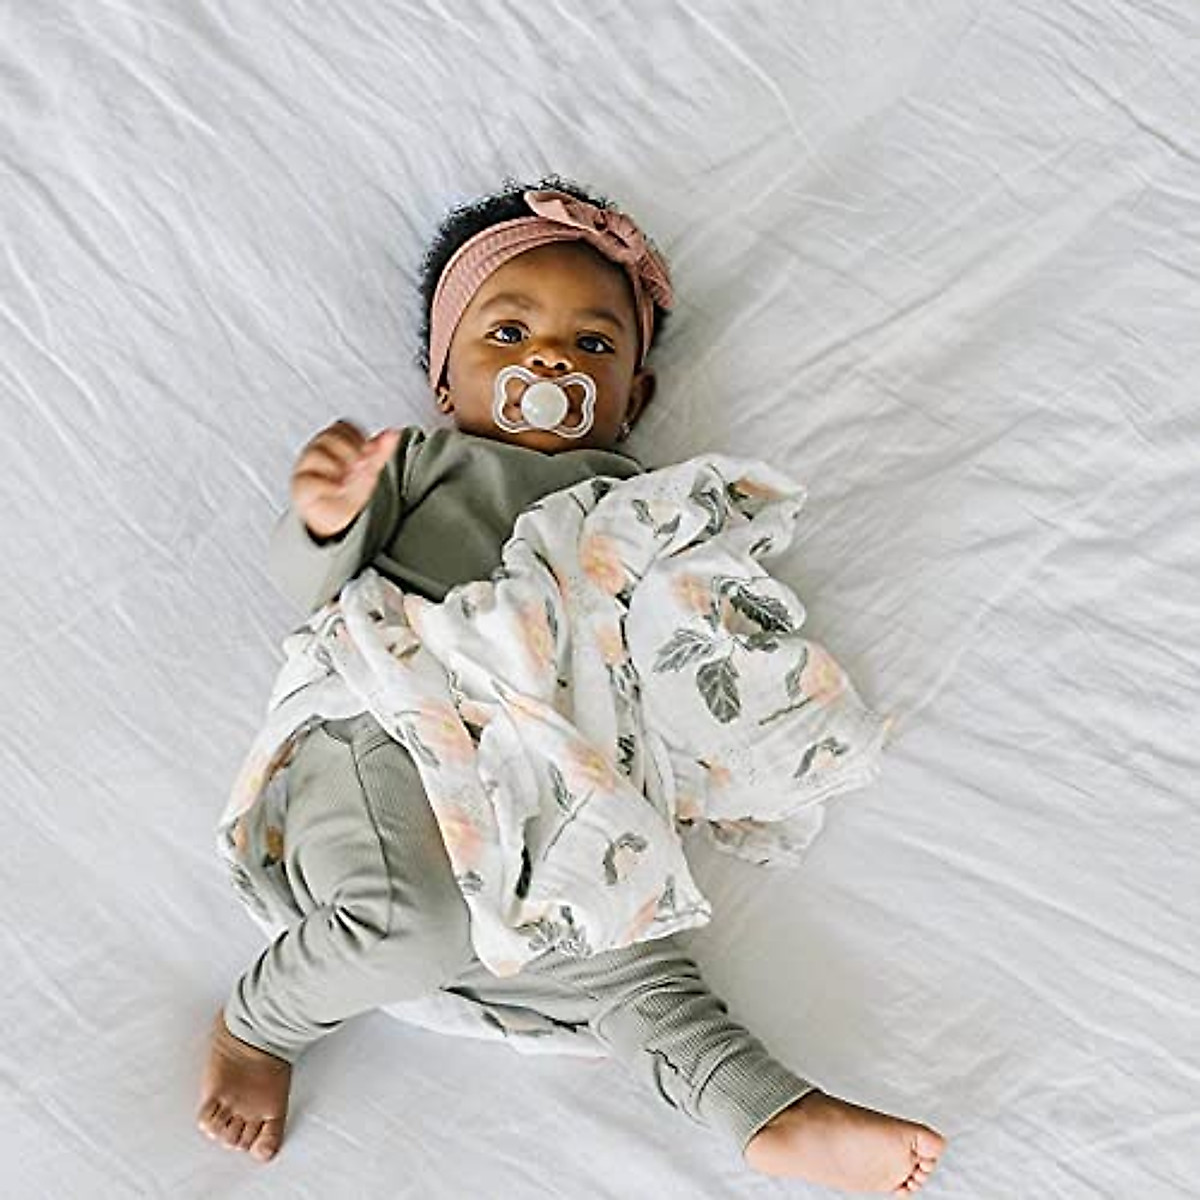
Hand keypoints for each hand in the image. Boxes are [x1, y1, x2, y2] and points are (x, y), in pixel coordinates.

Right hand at [291, 421, 400, 539]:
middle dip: (350, 450)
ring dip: (338, 464)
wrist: (338, 516)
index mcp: (333, 440)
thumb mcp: (369, 467)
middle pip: (329, 437)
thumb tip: (394, 432)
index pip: (342, 427)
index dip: (358, 436)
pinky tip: (340, 489)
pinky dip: (326, 484)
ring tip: (350, 479)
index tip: (371, 450)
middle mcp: (317, 449)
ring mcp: (307, 467)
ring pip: (316, 455)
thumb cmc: (349, 485)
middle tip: (363, 465)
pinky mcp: (301, 487)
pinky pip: (308, 481)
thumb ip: (380, 450)